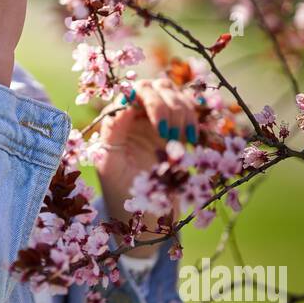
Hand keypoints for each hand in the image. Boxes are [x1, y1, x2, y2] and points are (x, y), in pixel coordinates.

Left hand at [94, 78, 199, 252]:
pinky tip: (190, 141)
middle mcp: (135, 114)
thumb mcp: (110, 165)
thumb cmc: (122, 191)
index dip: (146, 100)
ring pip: (172, 92)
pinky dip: (193, 119)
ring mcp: (156, 119)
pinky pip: (188, 108)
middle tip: (170, 136)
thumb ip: (113, 132)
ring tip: (181, 142)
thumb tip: (122, 100)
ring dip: (181, 111)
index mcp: (116, 120)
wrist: (146, 215)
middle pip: (154, 87)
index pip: (130, 92)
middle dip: (166, 106)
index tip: (157, 125)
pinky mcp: (175, 128)